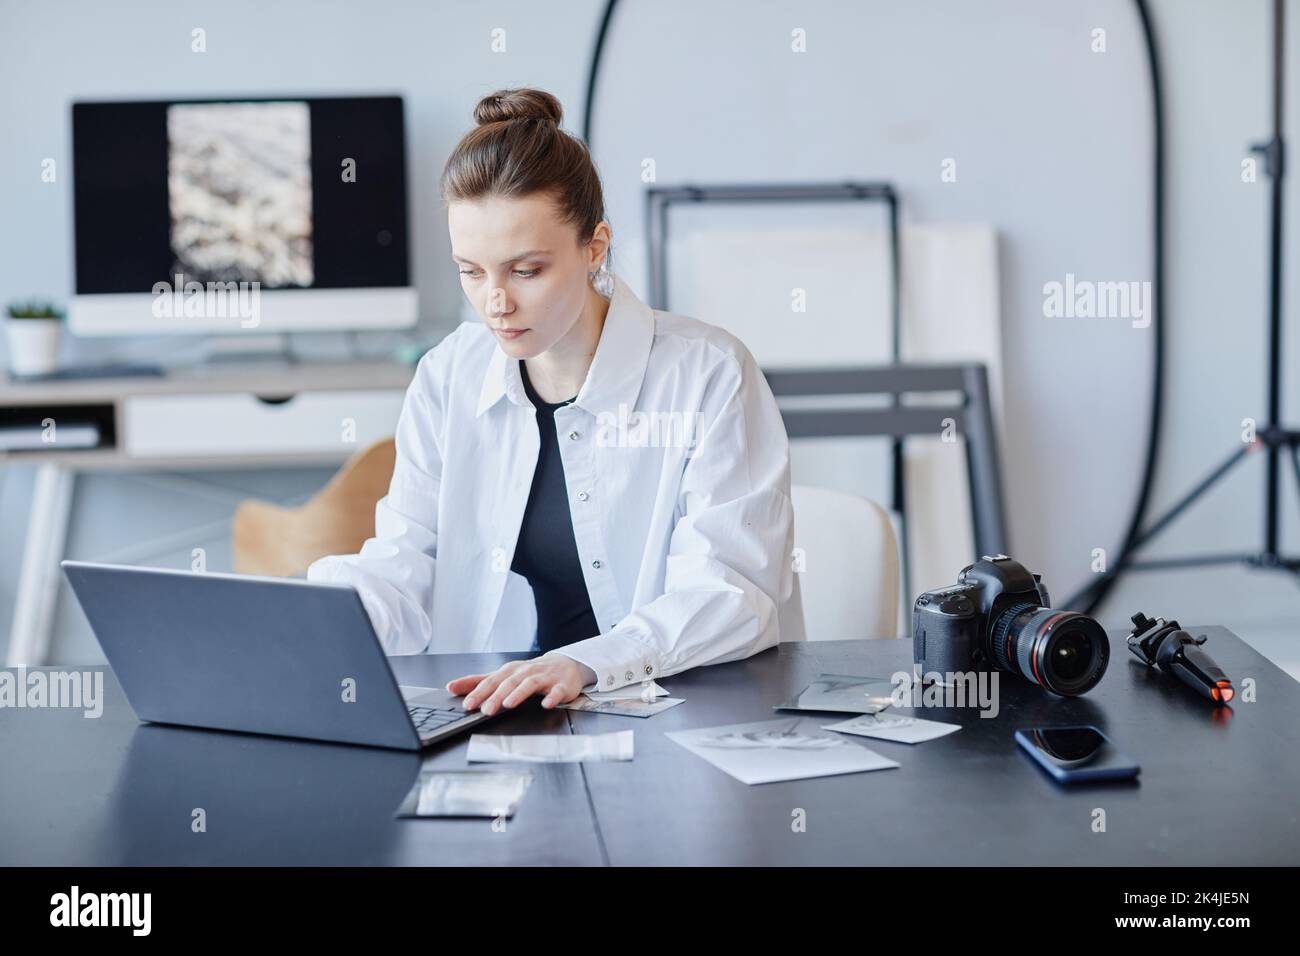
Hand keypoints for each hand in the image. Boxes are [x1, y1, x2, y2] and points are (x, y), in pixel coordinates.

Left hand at [447, 654, 597, 713]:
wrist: (564, 665)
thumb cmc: (530, 673)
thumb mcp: (503, 675)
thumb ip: (478, 682)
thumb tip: (452, 686)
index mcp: (509, 671)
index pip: (491, 681)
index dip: (478, 692)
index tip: (467, 704)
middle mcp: (525, 672)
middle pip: (508, 683)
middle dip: (496, 696)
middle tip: (485, 710)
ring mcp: (544, 678)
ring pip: (529, 684)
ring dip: (518, 694)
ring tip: (508, 704)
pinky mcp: (560, 685)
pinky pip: (556, 691)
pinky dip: (551, 697)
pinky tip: (546, 704)